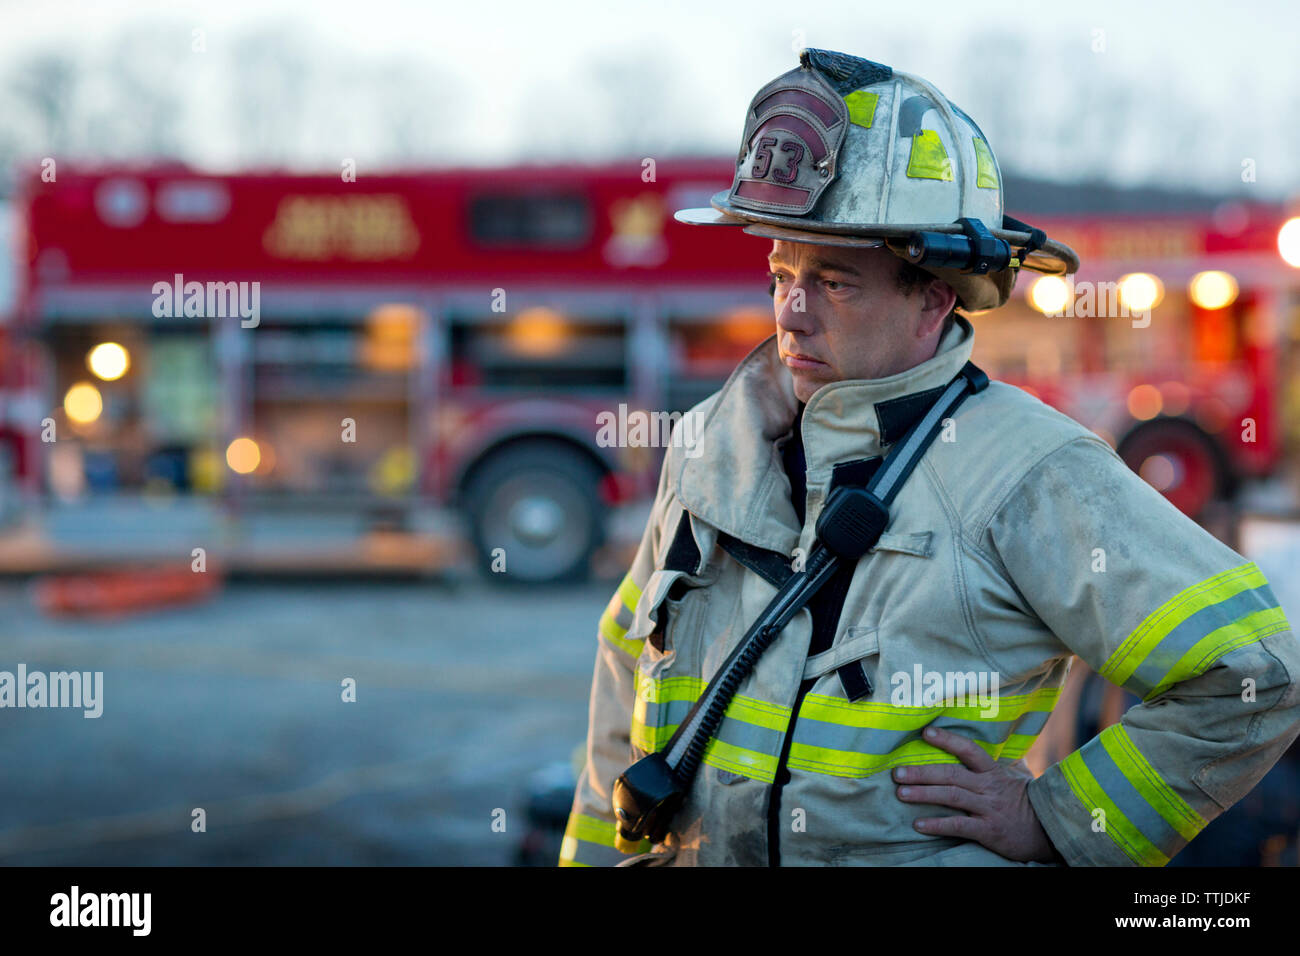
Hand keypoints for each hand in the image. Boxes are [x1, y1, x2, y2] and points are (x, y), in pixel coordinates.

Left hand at [892, 725, 1062, 862]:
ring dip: (924, 794)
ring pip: (951, 797)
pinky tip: (918, 825)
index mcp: (992, 772)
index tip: (926, 732)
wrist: (1049, 830)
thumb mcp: (1016, 775)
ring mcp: (988, 808)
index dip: (947, 740)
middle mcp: (988, 787)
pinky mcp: (988, 830)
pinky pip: (959, 826)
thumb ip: (998, 759)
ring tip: (901, 793)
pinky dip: (937, 825)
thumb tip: (989, 738)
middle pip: (951, 774)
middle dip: (922, 772)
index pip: (969, 750)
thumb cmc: (1025, 800)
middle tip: (897, 772)